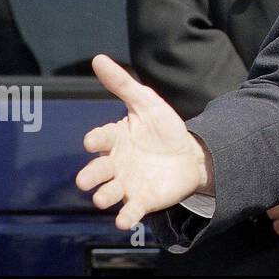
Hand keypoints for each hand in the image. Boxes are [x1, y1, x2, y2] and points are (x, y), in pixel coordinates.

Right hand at [75, 55, 210, 229]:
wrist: (192, 154)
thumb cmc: (163, 128)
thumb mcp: (146, 102)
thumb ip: (122, 83)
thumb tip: (98, 59)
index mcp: (115, 138)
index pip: (101, 139)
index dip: (97, 140)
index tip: (95, 141)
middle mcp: (115, 163)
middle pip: (96, 171)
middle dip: (90, 175)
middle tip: (87, 179)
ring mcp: (127, 183)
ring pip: (108, 193)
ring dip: (104, 196)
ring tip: (105, 197)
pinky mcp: (142, 200)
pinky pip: (130, 211)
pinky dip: (126, 216)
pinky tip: (125, 220)